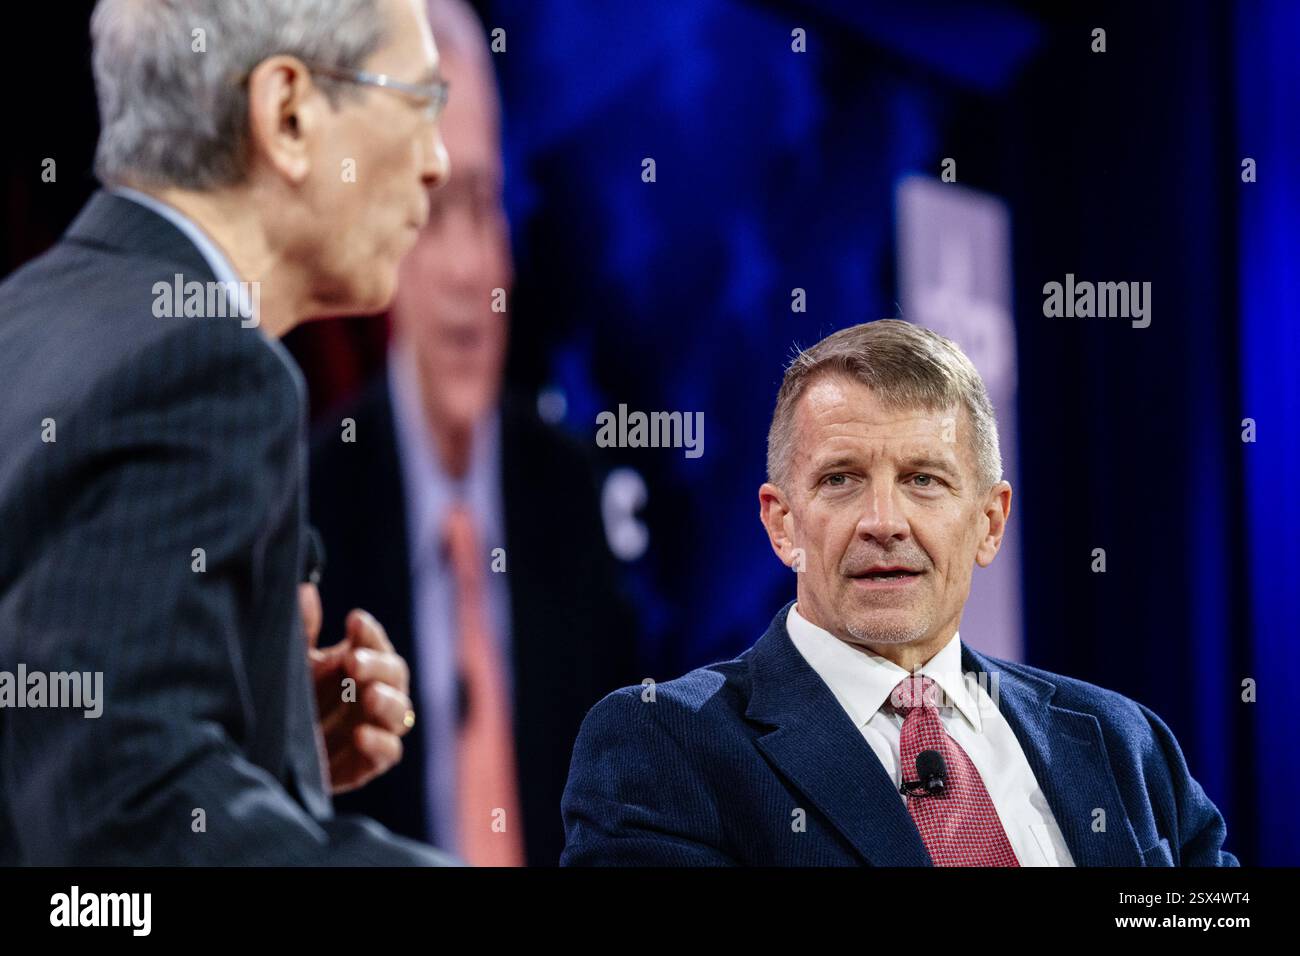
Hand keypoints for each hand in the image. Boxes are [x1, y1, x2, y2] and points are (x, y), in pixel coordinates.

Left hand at [300, 585, 414, 793]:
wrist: (258, 757)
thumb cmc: (280, 703)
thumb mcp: (287, 665)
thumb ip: (300, 632)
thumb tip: (306, 589)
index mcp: (356, 665)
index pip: (375, 644)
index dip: (370, 633)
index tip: (354, 620)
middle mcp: (371, 695)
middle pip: (396, 675)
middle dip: (378, 666)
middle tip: (353, 662)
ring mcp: (372, 730)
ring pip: (402, 713)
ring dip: (389, 701)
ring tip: (369, 695)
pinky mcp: (366, 765)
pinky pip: (389, 754)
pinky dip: (381, 744)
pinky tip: (361, 735)